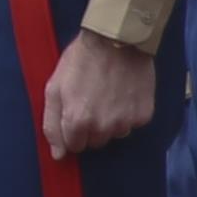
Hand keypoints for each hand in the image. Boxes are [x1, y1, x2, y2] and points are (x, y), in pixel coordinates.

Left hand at [40, 27, 157, 158]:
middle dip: (91, 127)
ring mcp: (126, 123)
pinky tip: (123, 93)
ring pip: (115, 134)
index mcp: (78, 122)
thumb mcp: (54, 88)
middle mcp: (103, 128)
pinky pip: (133, 124)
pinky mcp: (144, 115)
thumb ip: (52, 125)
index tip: (75, 112)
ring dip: (110, 121)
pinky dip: (128, 113)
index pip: (75, 146)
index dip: (73, 130)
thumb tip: (59, 156)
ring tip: (108, 94)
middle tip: (91, 100)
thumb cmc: (81, 60)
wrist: (116, 39)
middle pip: (95, 142)